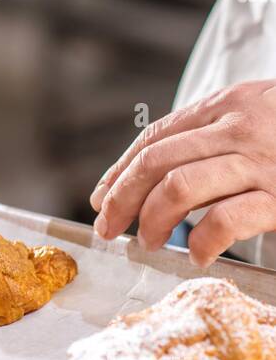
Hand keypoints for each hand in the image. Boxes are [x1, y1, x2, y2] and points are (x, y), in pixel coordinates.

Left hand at [91, 81, 275, 266]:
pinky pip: (224, 221)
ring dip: (152, 221)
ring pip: (179, 188)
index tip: (100, 199)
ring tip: (148, 241)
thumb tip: (146, 184)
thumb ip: (210, 139)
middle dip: (121, 199)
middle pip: (156, 162)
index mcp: (227, 104)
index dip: (119, 170)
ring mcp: (260, 163)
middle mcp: (239, 128)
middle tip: (108, 227)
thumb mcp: (256, 119)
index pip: (156, 136)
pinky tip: (198, 255)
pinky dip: (201, 242)